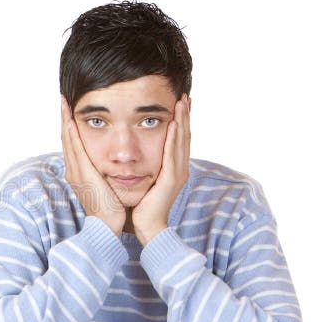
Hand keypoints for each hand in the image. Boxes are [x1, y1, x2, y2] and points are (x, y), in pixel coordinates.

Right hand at [61, 96, 126, 236]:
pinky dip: (72, 135)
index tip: (69, 107)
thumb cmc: (110, 209)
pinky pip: (75, 150)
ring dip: (66, 120)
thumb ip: (104, 172)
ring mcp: (76, 172)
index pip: (72, 142)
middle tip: (63, 97)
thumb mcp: (105, 185)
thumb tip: (110, 162)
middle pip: (66, 137)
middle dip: (64, 117)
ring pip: (68, 140)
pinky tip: (71, 121)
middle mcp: (73, 170)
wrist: (107, 227)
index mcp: (79, 171)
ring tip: (65, 103)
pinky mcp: (82, 175)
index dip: (69, 124)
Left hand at [132, 94, 190, 244]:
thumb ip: (146, 164)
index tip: (179, 102)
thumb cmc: (142, 204)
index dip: (181, 120)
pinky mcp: (172, 180)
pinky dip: (174, 139)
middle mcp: (179, 168)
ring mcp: (178, 173)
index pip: (178, 138)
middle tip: (184, 96)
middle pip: (184, 136)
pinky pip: (173, 155)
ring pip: (181, 142)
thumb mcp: (146, 178)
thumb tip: (136, 151)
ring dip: (182, 121)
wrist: (146, 226)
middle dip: (185, 116)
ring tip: (181, 103)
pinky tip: (174, 125)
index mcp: (173, 167)